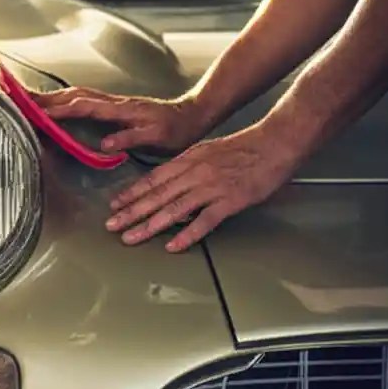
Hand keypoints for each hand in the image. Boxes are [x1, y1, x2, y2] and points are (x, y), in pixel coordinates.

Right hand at [34, 88, 213, 152]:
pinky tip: (56, 104)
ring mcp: (112, 102)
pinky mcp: (113, 105)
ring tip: (30, 100)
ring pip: (76, 95)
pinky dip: (64, 99)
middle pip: (73, 96)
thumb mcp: (156, 137)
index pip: (83, 107)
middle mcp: (113, 102)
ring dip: (52, 96)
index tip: (38, 113)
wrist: (192, 116)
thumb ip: (130, 139)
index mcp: (121, 110)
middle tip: (21, 100)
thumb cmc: (176, 129)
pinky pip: (82, 99)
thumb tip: (104, 143)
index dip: (59, 110)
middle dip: (46, 98)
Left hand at [105, 125, 302, 251]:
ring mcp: (212, 187)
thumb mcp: (208, 150)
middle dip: (131, 212)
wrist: (276, 143)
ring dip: (149, 225)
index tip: (114, 204)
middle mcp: (195, 173)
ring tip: (130, 238)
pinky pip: (204, 221)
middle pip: (157, 195)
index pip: (153, 178)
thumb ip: (188, 165)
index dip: (131, 193)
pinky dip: (187, 234)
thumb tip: (169, 180)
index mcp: (188, 159)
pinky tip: (172, 245)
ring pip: (173, 209)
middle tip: (111, 226)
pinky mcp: (230, 201)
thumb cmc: (245, 147)